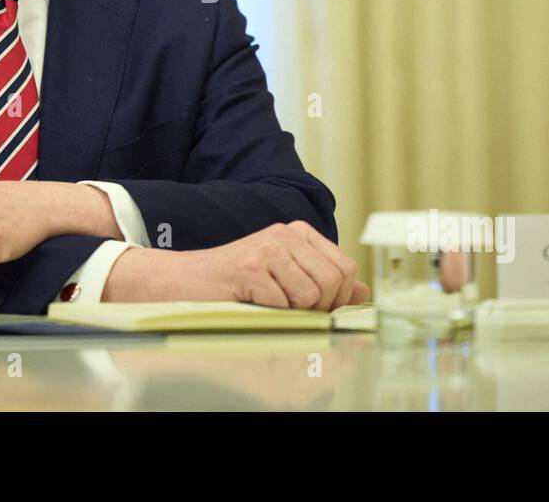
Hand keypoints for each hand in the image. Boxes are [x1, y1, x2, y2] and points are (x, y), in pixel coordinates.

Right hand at [203, 221, 369, 310]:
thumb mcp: (286, 280)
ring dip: (292, 313)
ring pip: (310, 295)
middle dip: (318, 308)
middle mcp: (286, 234)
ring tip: (267, 304)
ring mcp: (267, 248)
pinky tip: (251, 303)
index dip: (337, 298)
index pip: (345, 269)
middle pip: (333, 282)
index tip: (314, 307)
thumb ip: (325, 283)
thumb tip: (363, 292)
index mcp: (299, 233)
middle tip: (290, 310)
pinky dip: (269, 314)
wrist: (185, 282)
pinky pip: (282, 305)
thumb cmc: (236, 284)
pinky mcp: (250, 267)